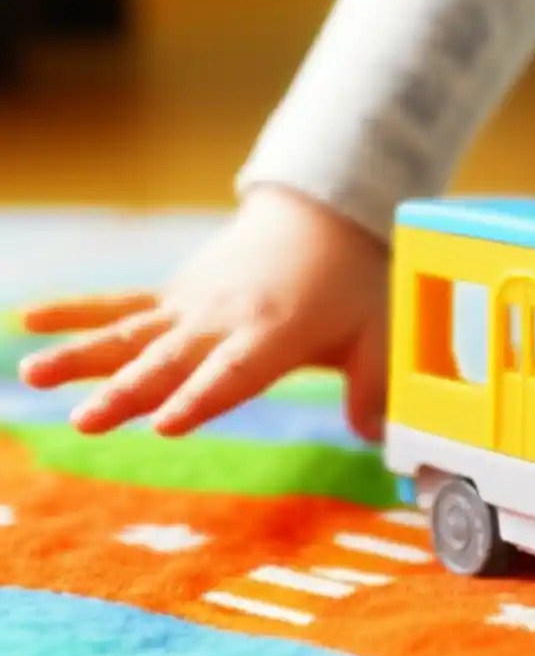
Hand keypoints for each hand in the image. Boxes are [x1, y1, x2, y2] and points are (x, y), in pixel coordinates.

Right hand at [18, 186, 389, 441]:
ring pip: (130, 333)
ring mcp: (191, 306)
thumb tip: (378, 437)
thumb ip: (374, 387)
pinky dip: (75, 310)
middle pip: (170, 361)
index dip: (199, 399)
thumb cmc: (354, 285)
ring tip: (30, 375)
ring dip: (81, 356)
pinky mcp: (174, 296)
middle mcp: (222, 320)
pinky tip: (27, 319)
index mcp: (274, 334)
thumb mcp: (378, 333)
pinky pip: (120, 303)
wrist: (322, 218)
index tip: (163, 424)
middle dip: (127, 393)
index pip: (232, 375)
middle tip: (85, 423)